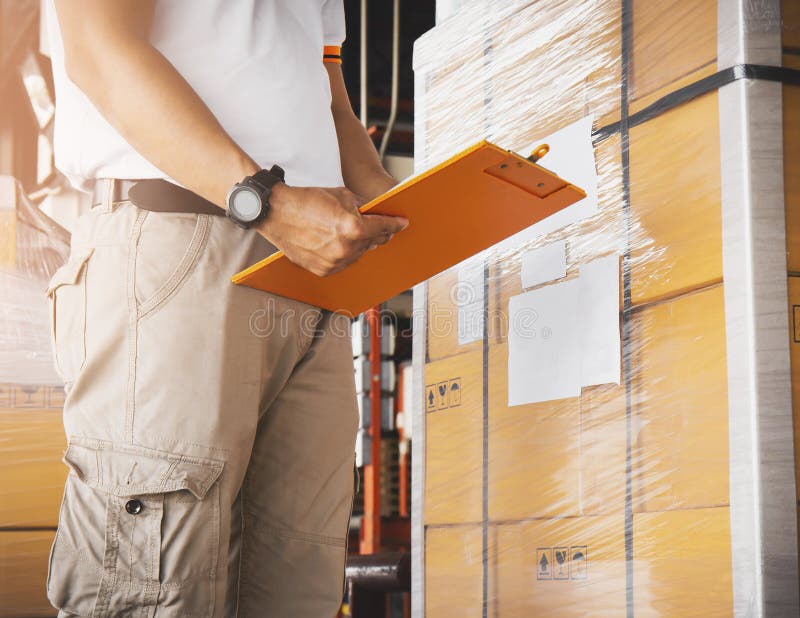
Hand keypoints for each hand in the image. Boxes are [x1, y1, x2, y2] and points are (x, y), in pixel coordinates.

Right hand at [256, 183, 407, 276]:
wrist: (278, 212)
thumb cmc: (308, 200)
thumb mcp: (342, 195)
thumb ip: (363, 208)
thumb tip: (376, 215)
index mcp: (354, 228)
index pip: (384, 228)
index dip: (395, 224)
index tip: (402, 224)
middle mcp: (346, 248)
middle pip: (373, 243)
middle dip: (376, 233)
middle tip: (375, 226)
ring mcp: (334, 262)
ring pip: (358, 254)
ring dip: (359, 244)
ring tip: (347, 232)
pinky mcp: (323, 270)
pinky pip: (343, 263)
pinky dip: (344, 253)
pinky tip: (337, 242)